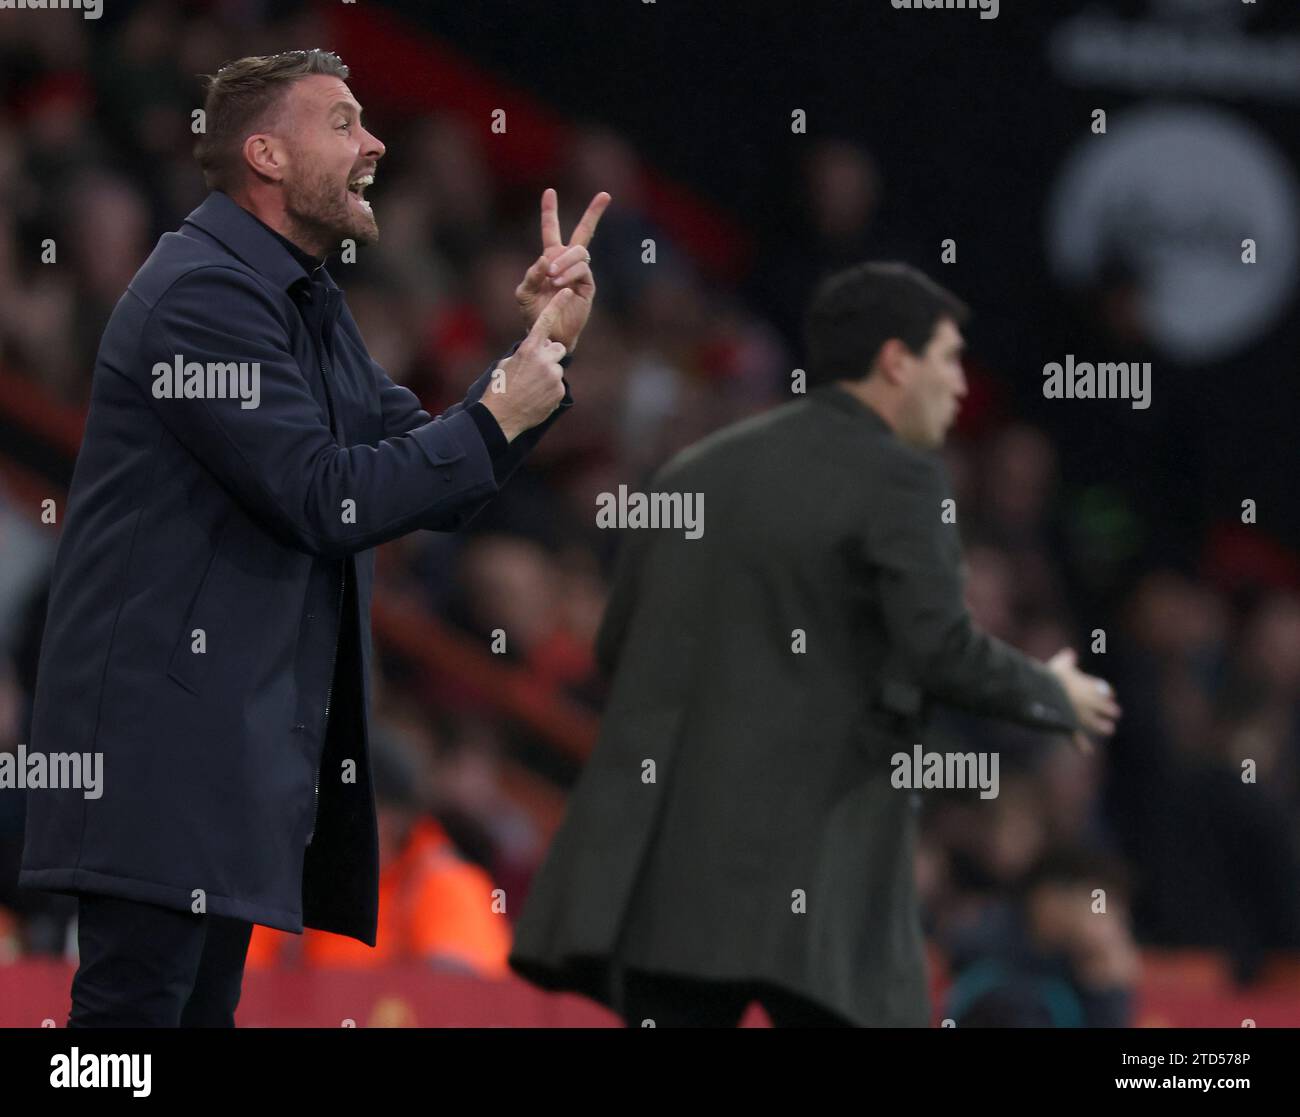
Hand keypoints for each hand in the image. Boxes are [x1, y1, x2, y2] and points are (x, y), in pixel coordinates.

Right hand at [480, 288, 573, 441]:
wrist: (502, 415)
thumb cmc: (500, 387)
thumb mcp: (508, 364)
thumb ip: (525, 352)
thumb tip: (537, 349)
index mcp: (528, 349)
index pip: (545, 322)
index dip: (557, 305)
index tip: (567, 291)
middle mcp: (544, 359)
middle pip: (558, 349)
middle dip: (551, 355)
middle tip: (536, 369)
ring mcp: (553, 375)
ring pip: (557, 368)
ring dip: (548, 375)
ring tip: (532, 387)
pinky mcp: (559, 390)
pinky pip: (558, 385)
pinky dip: (550, 390)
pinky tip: (536, 397)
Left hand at [515, 188, 610, 353]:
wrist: (547, 334)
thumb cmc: (534, 314)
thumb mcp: (524, 293)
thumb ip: (532, 275)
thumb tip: (547, 259)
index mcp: (550, 258)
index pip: (551, 230)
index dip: (550, 211)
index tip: (549, 191)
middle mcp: (567, 262)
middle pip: (584, 232)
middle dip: (594, 213)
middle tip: (605, 195)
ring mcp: (580, 273)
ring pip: (579, 252)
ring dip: (564, 261)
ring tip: (551, 277)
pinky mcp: (588, 286)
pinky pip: (582, 270)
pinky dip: (569, 273)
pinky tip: (558, 282)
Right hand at [1046, 648, 1120, 754]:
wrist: (1045, 694)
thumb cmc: (1051, 677)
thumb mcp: (1059, 665)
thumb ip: (1066, 660)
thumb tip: (1070, 652)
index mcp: (1086, 686)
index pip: (1101, 689)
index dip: (1106, 692)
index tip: (1110, 693)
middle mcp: (1087, 702)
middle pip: (1103, 707)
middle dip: (1109, 709)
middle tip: (1116, 712)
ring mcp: (1081, 716)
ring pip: (1096, 723)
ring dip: (1103, 726)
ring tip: (1109, 729)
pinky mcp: (1072, 727)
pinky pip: (1078, 738)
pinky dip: (1082, 746)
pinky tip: (1087, 751)